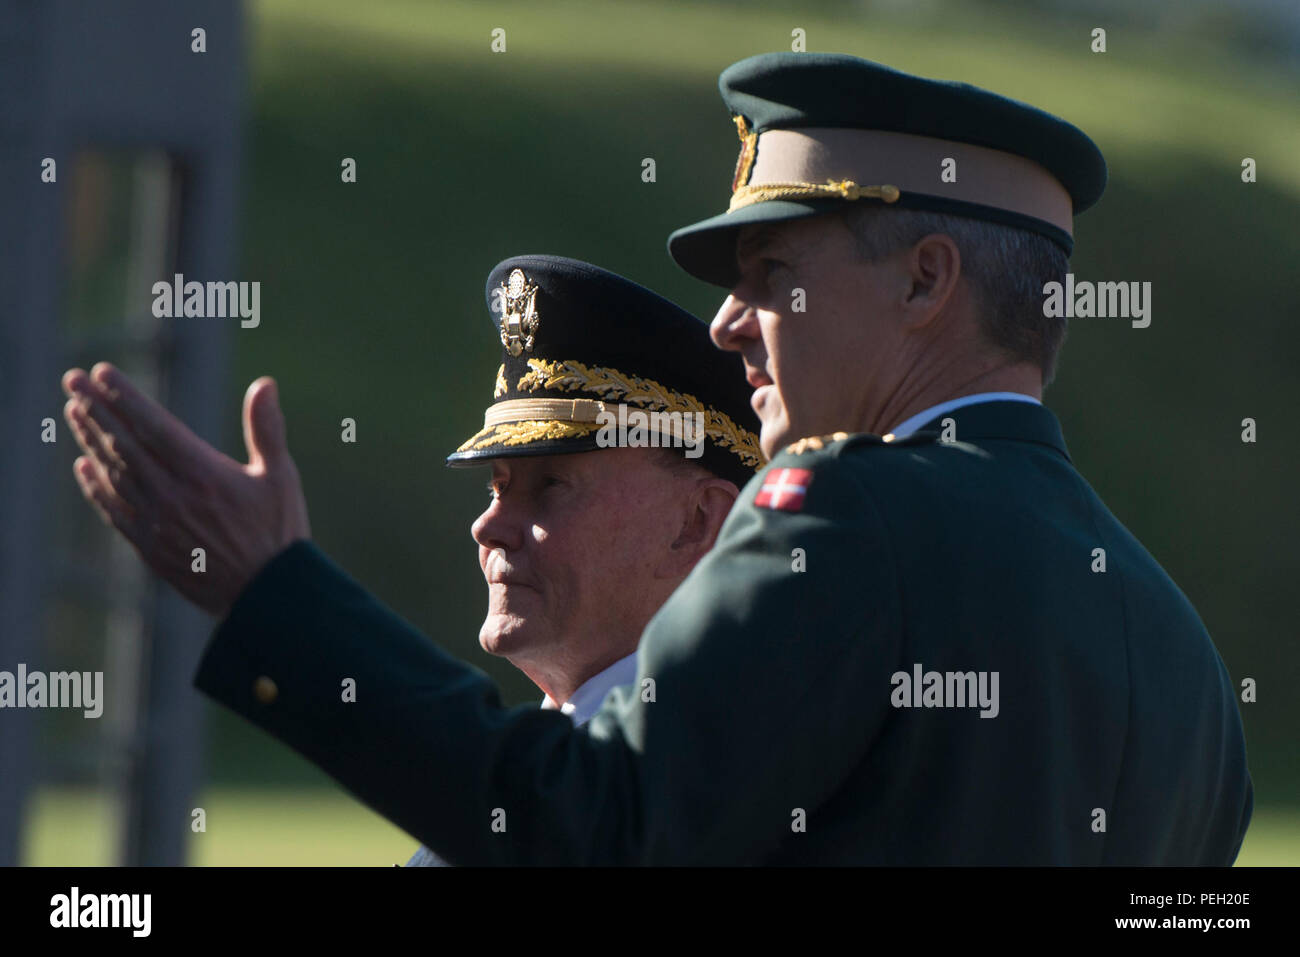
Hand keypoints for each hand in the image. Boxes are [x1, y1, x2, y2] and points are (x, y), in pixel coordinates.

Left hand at [61, 362, 310, 618]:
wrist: (267, 598)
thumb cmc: (280, 533)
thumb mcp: (281, 477)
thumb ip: (267, 429)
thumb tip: (265, 384)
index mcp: (204, 474)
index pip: (153, 426)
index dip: (125, 397)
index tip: (101, 372)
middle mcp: (172, 496)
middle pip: (123, 444)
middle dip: (96, 408)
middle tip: (72, 380)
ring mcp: (156, 524)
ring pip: (113, 473)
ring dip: (91, 440)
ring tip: (74, 412)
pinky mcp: (150, 548)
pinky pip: (113, 511)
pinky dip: (95, 487)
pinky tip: (83, 467)